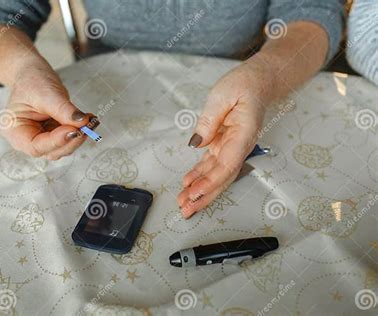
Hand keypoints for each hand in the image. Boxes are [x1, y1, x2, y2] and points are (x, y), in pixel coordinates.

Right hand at [0, 59, 97, 159]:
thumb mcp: (46, 93)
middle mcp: (28, 139)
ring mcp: (43, 138)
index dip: (57, 141)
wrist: (32, 73)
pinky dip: (80, 130)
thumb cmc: (30, 81)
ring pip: (64, 147)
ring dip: (79, 136)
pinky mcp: (55, 134)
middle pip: (52, 151)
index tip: (74, 130)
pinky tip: (88, 120)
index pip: (36, 146)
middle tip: (87, 125)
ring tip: (90, 121)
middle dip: (72, 139)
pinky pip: (70, 138)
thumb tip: (81, 122)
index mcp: (15, 132)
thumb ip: (63, 110)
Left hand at [177, 61, 272, 217]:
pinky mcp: (224, 145)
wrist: (257, 82)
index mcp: (244, 134)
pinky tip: (188, 186)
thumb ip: (209, 120)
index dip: (211, 181)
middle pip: (222, 177)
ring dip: (201, 191)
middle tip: (186, 209)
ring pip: (216, 175)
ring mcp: (232, 147)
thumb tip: (197, 143)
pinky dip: (200, 177)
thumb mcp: (222, 95)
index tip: (195, 192)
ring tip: (184, 203)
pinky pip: (212, 165)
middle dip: (204, 195)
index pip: (227, 164)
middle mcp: (240, 146)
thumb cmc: (243, 85)